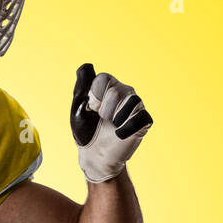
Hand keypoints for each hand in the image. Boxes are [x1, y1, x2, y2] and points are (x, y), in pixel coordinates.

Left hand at [70, 64, 152, 182]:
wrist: (95, 156)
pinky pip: (140, 117)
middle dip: (103, 109)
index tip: (91, 108)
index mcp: (109, 86)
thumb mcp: (78, 108)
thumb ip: (82, 87)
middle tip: (102, 120)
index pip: (103, 78)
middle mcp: (125, 92)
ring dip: (114, 117)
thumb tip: (86, 66)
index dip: (94, 96)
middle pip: (116, 91)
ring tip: (111, 126)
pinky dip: (125, 128)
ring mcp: (136, 106)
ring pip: (130, 101)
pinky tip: (119, 134)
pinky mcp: (143, 122)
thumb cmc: (86, 131)